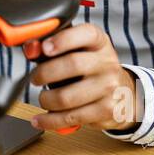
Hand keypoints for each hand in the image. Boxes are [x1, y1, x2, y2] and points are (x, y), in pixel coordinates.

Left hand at [23, 23, 139, 132]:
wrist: (123, 93)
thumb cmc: (91, 68)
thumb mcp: (78, 51)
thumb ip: (51, 47)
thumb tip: (30, 49)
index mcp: (100, 43)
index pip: (87, 34)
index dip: (64, 40)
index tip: (45, 48)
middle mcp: (107, 63)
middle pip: (72, 65)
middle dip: (45, 73)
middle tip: (35, 78)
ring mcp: (109, 88)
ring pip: (67, 97)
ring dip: (46, 100)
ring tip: (43, 98)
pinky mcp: (106, 111)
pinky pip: (71, 118)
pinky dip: (50, 120)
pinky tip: (40, 119)